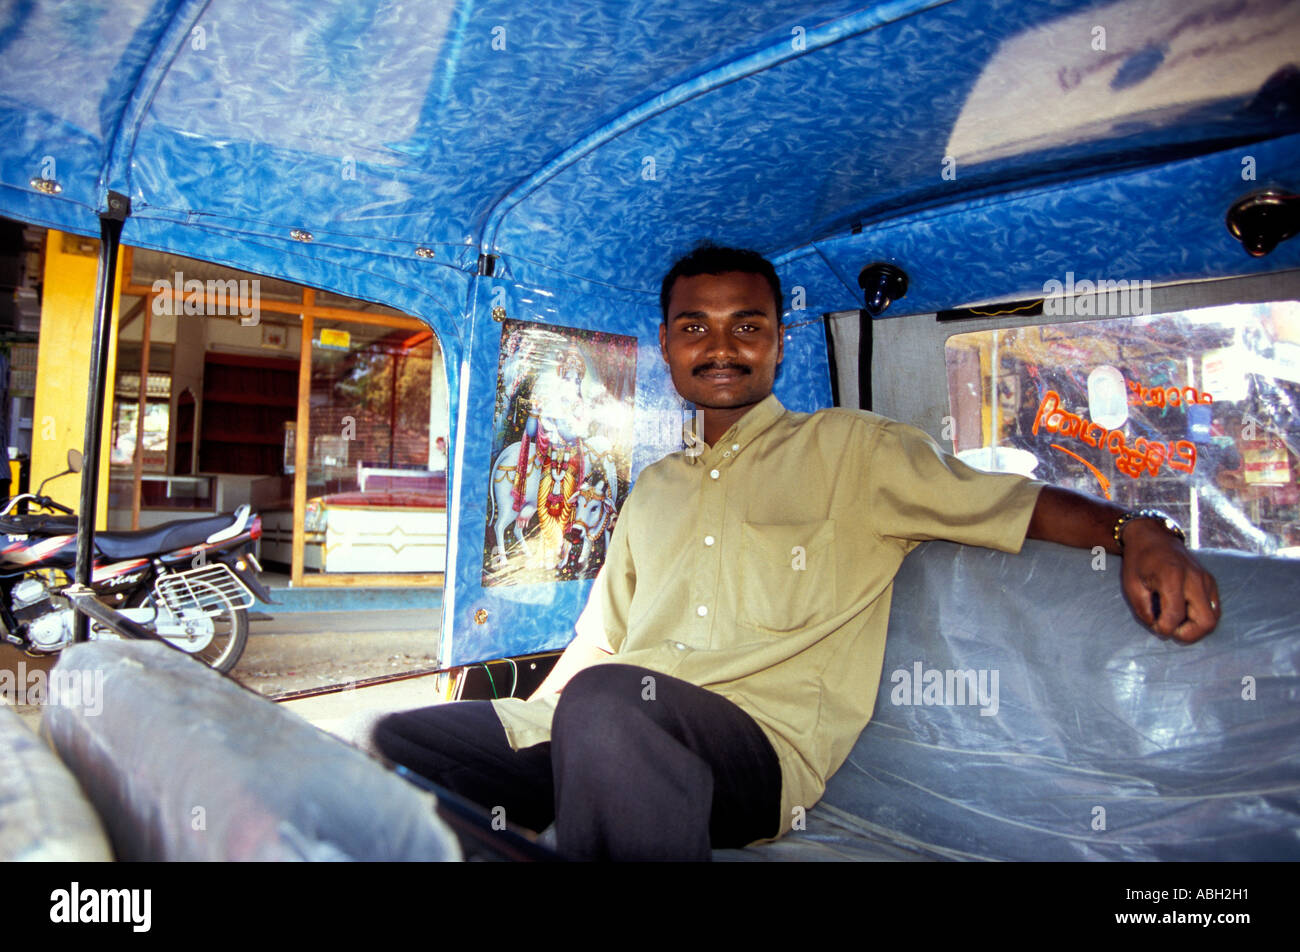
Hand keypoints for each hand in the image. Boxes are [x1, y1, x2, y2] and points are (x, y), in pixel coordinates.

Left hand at [1119, 519, 1220, 642]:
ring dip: (1196, 628)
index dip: (1164, 628)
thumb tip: (1159, 628)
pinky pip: (1214, 609)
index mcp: (1172, 576)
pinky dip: (1201, 618)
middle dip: (1187, 634)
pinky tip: (1184, 613)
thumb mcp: (1131, 585)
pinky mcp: (1211, 582)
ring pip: (1214, 618)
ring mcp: (1207, 580)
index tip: (1154, 624)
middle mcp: (1195, 578)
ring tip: (1176, 622)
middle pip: (1206, 622)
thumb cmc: (1139, 560)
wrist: (1153, 537)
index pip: (1175, 615)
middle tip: (1169, 628)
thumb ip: (1143, 610)